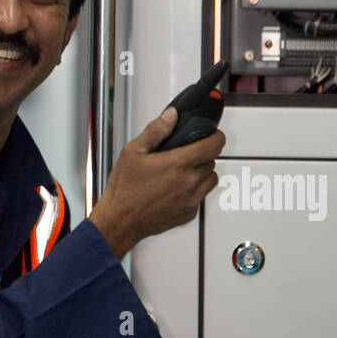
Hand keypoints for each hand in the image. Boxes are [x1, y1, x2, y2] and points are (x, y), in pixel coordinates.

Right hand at [89, 106, 224, 257]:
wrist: (120, 221)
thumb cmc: (125, 189)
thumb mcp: (133, 151)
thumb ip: (156, 130)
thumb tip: (171, 116)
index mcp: (178, 164)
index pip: (213, 145)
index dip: (216, 136)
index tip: (212, 135)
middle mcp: (189, 182)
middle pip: (212, 161)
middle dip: (202, 154)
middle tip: (185, 153)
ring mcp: (191, 200)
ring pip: (210, 179)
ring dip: (201, 172)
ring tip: (182, 171)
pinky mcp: (189, 214)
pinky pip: (201, 197)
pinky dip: (194, 190)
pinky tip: (176, 188)